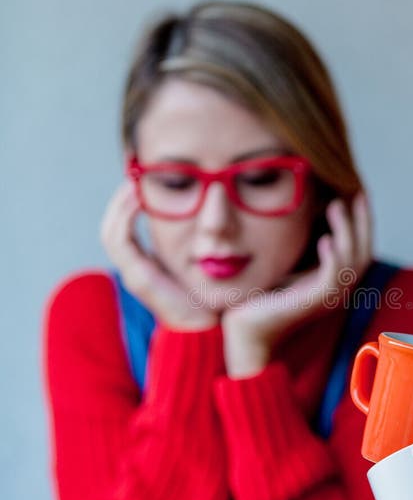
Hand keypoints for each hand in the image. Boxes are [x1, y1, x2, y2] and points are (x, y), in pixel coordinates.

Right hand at [100, 182, 217, 330]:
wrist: (209, 327)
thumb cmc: (213, 297)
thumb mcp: (205, 261)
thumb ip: (202, 242)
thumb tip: (213, 211)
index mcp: (147, 266)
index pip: (125, 228)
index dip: (128, 204)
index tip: (143, 179)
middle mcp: (135, 269)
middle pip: (113, 227)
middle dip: (121, 198)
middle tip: (135, 172)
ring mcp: (133, 274)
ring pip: (111, 232)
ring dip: (120, 204)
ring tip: (133, 181)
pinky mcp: (138, 278)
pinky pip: (121, 241)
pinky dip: (125, 217)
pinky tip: (138, 199)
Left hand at [221, 192, 371, 376]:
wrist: (246, 331)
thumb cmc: (259, 297)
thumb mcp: (286, 266)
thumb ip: (299, 248)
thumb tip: (303, 214)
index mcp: (333, 281)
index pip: (359, 247)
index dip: (362, 221)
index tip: (357, 193)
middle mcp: (336, 290)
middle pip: (363, 251)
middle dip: (363, 221)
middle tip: (357, 192)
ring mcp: (326, 298)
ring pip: (350, 261)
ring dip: (346, 231)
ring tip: (335, 205)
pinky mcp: (312, 303)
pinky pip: (331, 278)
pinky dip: (332, 258)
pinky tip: (325, 238)